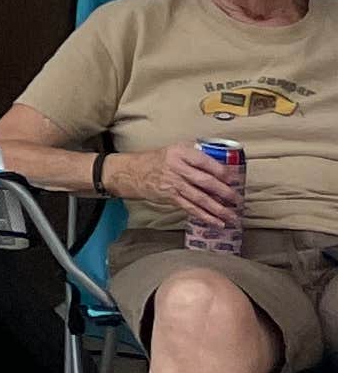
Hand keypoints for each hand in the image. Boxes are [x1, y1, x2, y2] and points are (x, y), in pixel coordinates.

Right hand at [116, 144, 241, 238]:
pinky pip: (191, 208)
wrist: (133, 171)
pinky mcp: (170, 197)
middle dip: (225, 192)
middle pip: (205, 181)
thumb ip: (197, 155)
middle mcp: (177, 168)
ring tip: (233, 216)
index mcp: (180, 152)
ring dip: (219, 209)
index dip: (222, 171)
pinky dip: (205, 216)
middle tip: (238, 200)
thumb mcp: (176, 150)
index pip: (205, 162)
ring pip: (200, 198)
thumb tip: (222, 165)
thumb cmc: (159, 160)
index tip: (235, 179)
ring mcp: (173, 184)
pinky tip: (217, 222)